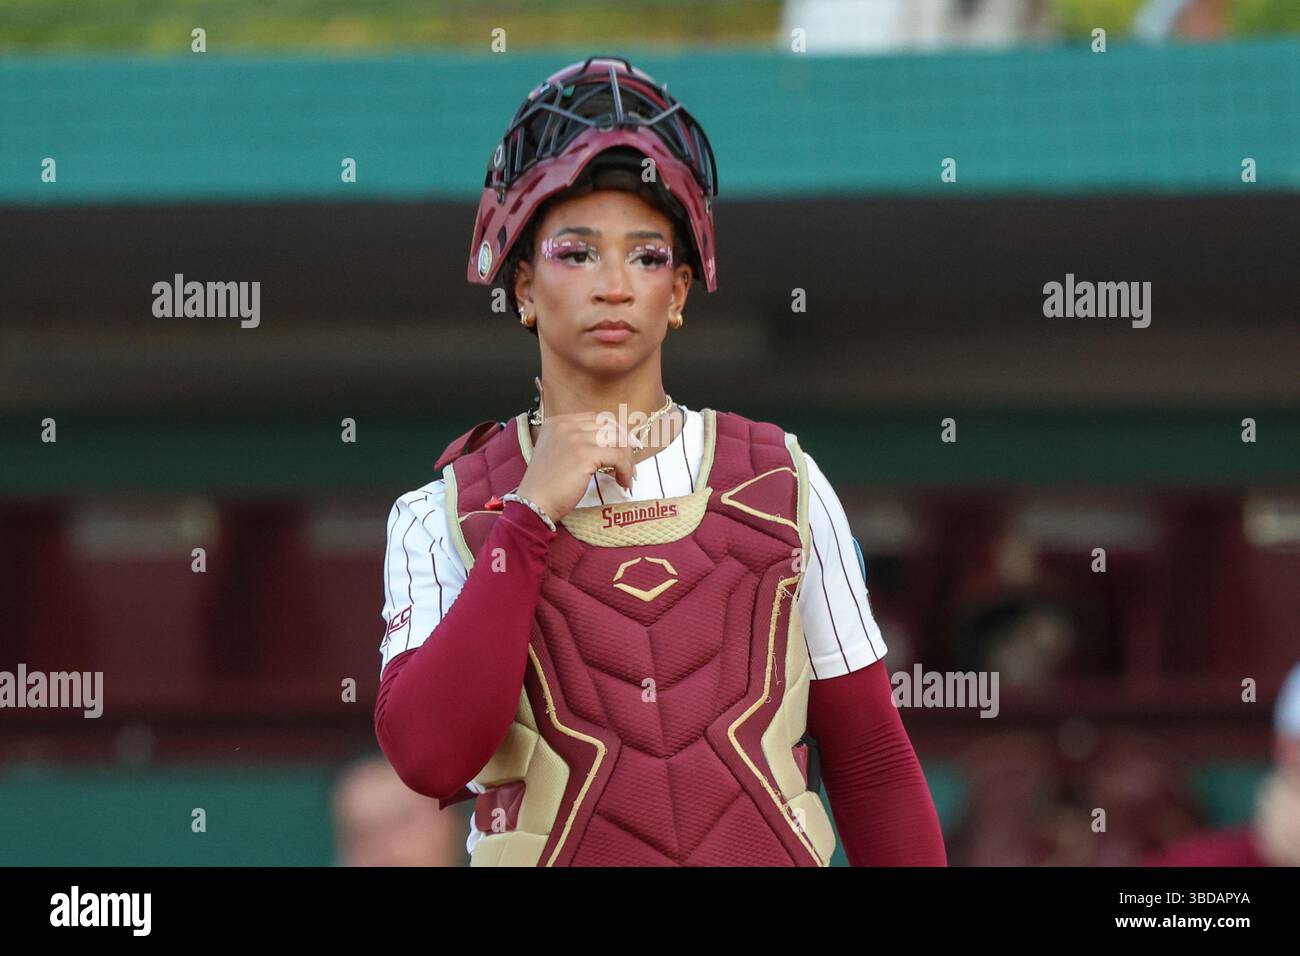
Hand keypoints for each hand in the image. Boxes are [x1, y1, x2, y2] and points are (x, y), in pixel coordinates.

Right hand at [515, 376, 639, 522]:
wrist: (533, 503)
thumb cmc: (546, 485)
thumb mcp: (558, 453)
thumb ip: (578, 442)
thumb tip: (611, 443)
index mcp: (558, 422)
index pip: (597, 418)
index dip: (614, 432)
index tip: (624, 447)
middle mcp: (566, 425)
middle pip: (609, 425)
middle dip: (625, 443)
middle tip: (630, 462)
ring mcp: (575, 438)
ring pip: (616, 440)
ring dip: (627, 458)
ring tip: (627, 475)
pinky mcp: (585, 454)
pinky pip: (618, 457)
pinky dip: (625, 470)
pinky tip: (623, 482)